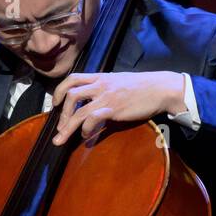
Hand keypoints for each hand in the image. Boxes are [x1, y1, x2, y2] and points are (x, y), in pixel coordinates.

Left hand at [50, 71, 185, 145]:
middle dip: (61, 113)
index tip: (54, 103)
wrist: (160, 88)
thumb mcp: (119, 82)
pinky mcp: (114, 109)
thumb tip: (95, 105)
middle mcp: (100, 85)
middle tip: (59, 126)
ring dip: (67, 126)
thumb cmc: (143, 87)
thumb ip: (105, 90)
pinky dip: (85, 129)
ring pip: (78, 111)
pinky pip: (92, 119)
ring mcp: (106, 97)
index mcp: (100, 77)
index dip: (59, 90)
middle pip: (70, 95)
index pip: (73, 78)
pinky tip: (86, 136)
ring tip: (61, 138)